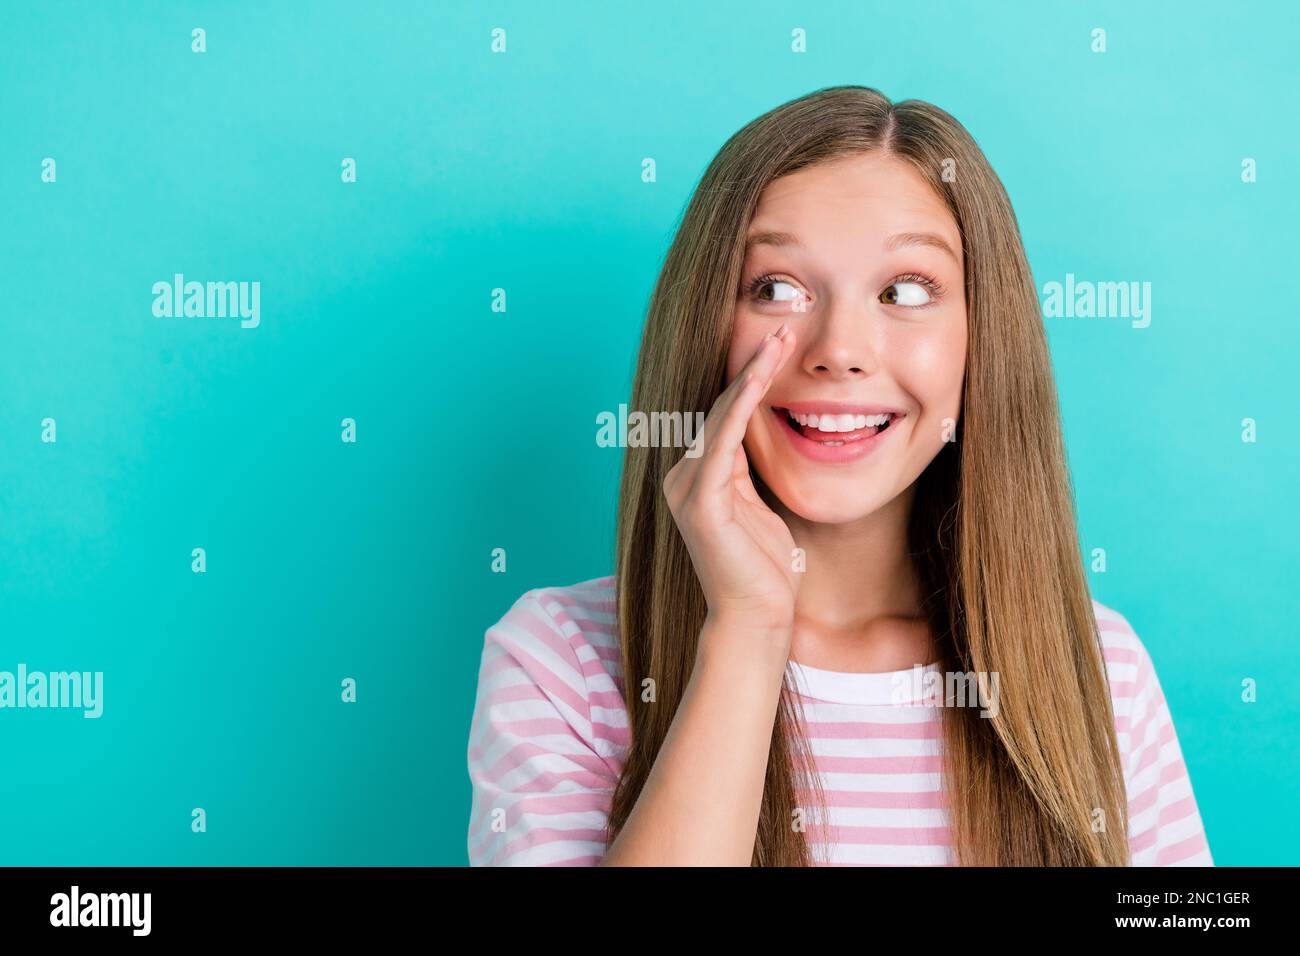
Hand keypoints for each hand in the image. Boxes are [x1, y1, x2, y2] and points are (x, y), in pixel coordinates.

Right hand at [662, 324, 799, 634]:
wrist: (756, 619)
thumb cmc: (766, 570)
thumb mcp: (761, 508)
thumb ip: (752, 473)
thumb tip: (763, 436)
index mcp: (698, 478)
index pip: (726, 416)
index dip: (753, 378)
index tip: (781, 343)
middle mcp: (682, 478)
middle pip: (722, 410)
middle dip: (753, 367)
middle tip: (785, 327)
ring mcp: (687, 489)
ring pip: (722, 419)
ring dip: (752, 377)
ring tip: (779, 341)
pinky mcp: (700, 502)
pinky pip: (722, 444)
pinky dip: (741, 408)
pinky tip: (760, 379)